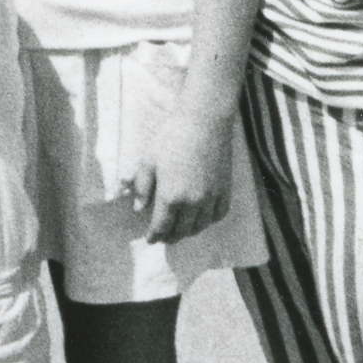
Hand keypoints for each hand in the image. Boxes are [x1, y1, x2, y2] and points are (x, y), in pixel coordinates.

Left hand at [132, 100, 236, 247]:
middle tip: (163, 237)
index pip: (161, 226)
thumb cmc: (171, 137)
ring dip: (188, 232)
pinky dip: (207, 222)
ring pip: (200, 227)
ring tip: (180, 230)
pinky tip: (201, 218)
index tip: (150, 240)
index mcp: (171, 196)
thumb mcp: (148, 160)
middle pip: (181, 231)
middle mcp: (193, 203)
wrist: (204, 122)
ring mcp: (211, 199)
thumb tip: (138, 208)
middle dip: (170, 237)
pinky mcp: (225, 191)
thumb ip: (141, 186)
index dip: (154, 236)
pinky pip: (217, 216)